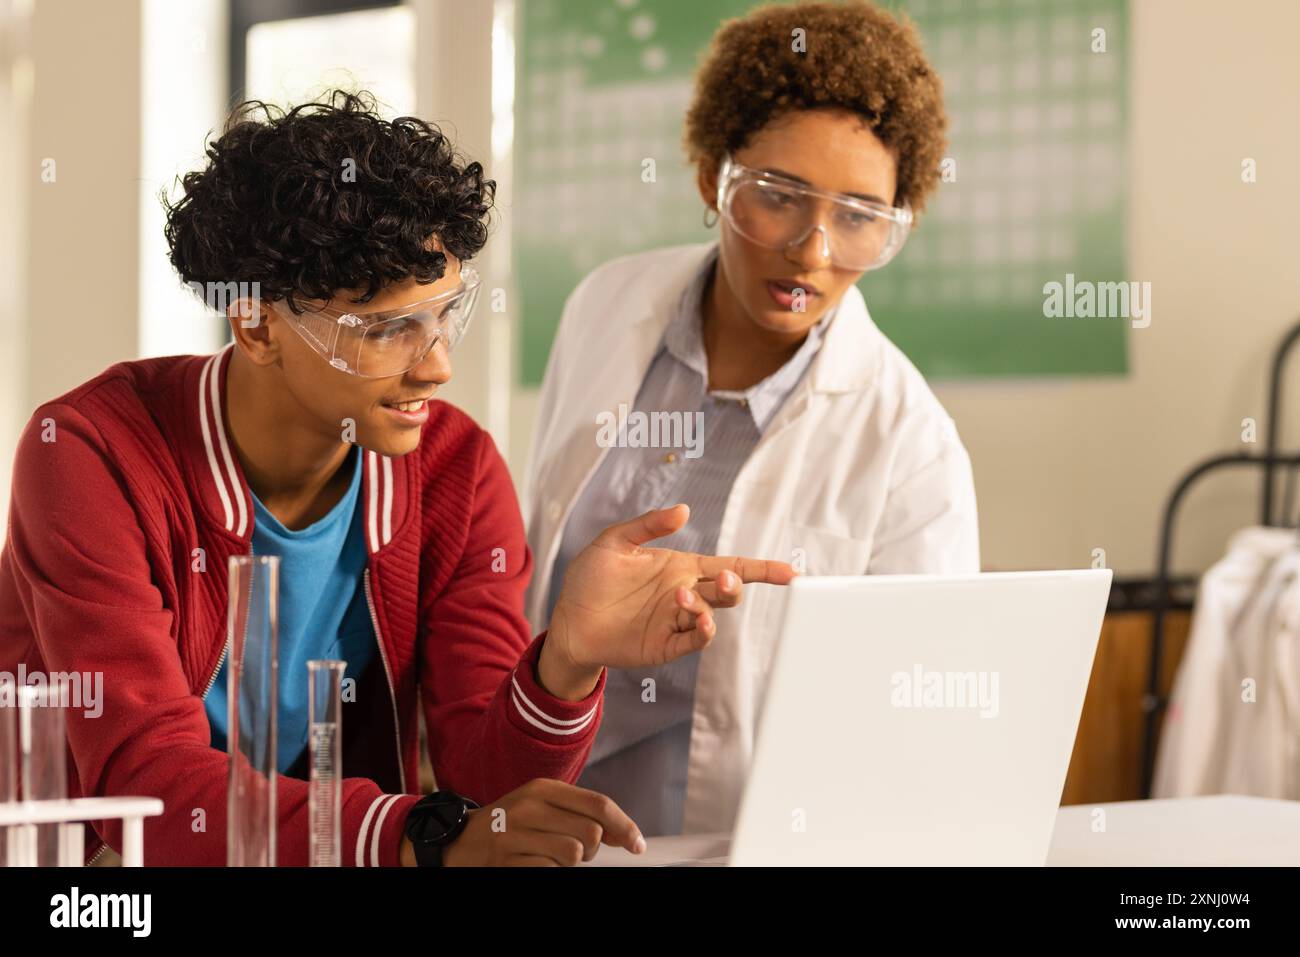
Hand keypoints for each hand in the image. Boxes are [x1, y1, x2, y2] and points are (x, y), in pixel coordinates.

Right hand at [424, 779, 643, 865]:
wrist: (459, 842)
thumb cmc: (510, 825)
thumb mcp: (541, 807)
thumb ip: (580, 813)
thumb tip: (624, 833)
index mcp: (542, 788)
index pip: (598, 804)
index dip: (624, 826)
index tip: (637, 845)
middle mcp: (529, 806)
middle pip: (590, 833)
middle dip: (589, 849)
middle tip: (568, 849)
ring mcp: (515, 834)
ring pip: (573, 854)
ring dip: (568, 863)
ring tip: (546, 856)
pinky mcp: (506, 861)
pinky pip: (550, 871)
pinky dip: (549, 871)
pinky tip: (533, 864)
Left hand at [546, 504, 796, 671]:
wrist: (568, 620)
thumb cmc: (591, 578)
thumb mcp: (615, 542)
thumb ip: (649, 525)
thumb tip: (685, 510)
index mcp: (681, 567)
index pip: (730, 565)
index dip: (761, 570)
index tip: (790, 573)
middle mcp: (685, 594)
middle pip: (727, 592)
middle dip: (736, 585)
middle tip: (726, 580)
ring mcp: (676, 622)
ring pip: (711, 616)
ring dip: (707, 607)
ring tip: (680, 598)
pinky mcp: (664, 646)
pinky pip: (693, 642)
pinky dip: (702, 633)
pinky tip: (698, 622)